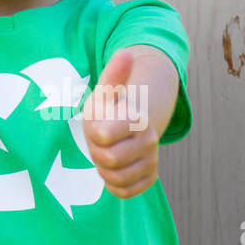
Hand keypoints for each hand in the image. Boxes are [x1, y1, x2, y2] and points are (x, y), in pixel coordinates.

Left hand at [80, 48, 159, 198]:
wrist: (131, 124)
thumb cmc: (111, 106)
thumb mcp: (106, 90)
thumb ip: (114, 75)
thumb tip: (125, 52)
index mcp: (135, 118)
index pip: (102, 136)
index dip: (94, 133)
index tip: (99, 124)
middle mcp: (148, 140)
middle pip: (109, 161)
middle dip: (97, 152)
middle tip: (100, 142)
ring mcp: (150, 161)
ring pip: (116, 179)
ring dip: (104, 169)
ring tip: (106, 152)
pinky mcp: (149, 178)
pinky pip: (124, 192)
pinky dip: (114, 184)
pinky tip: (114, 169)